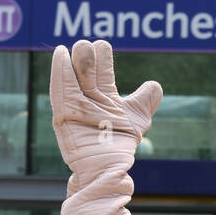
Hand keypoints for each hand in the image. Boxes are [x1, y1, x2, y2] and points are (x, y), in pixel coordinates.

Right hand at [50, 40, 161, 214]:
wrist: (108, 170)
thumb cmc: (118, 147)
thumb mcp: (136, 120)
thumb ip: (144, 102)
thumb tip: (155, 85)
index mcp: (103, 99)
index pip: (103, 74)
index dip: (104, 60)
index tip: (103, 44)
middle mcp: (88, 100)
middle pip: (88, 73)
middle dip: (91, 58)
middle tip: (95, 44)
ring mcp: (76, 107)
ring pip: (75, 78)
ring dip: (77, 61)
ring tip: (81, 45)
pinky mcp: (64, 115)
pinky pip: (60, 89)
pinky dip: (60, 72)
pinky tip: (60, 54)